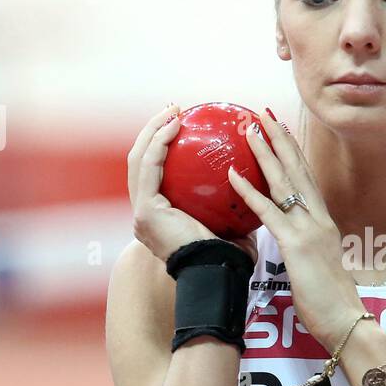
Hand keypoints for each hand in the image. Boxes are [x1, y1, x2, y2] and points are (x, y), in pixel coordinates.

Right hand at [127, 103, 257, 267]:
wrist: (219, 275)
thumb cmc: (228, 256)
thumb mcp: (227, 222)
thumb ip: (228, 201)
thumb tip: (247, 176)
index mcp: (159, 218)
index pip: (153, 176)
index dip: (160, 148)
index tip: (178, 125)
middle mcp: (144, 214)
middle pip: (138, 163)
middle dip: (151, 132)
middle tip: (173, 110)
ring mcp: (141, 213)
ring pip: (138, 160)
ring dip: (154, 131)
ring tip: (173, 111)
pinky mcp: (146, 210)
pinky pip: (150, 167)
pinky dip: (160, 143)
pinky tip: (175, 126)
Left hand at [226, 111, 365, 350]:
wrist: (345, 319)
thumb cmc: (330, 301)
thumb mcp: (317, 265)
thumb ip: (305, 247)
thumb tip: (291, 241)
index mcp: (323, 222)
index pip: (306, 179)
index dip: (293, 152)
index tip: (280, 130)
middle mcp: (318, 218)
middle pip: (297, 170)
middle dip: (280, 139)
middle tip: (263, 113)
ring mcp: (309, 229)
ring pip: (285, 182)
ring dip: (265, 153)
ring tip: (250, 129)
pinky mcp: (296, 245)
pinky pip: (269, 212)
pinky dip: (250, 191)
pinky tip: (232, 175)